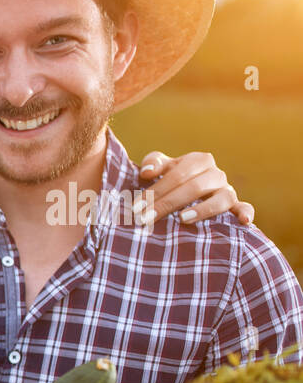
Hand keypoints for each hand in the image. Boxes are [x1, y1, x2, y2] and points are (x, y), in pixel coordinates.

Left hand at [137, 151, 253, 227]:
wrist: (187, 189)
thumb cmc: (171, 178)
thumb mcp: (161, 167)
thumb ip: (153, 163)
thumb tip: (147, 172)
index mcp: (198, 160)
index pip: (177, 174)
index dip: (156, 190)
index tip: (136, 207)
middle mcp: (215, 173)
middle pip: (193, 187)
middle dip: (168, 203)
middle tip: (146, 218)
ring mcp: (227, 189)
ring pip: (220, 198)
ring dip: (203, 209)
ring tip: (182, 219)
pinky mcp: (234, 204)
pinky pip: (243, 207)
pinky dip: (246, 212)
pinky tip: (244, 221)